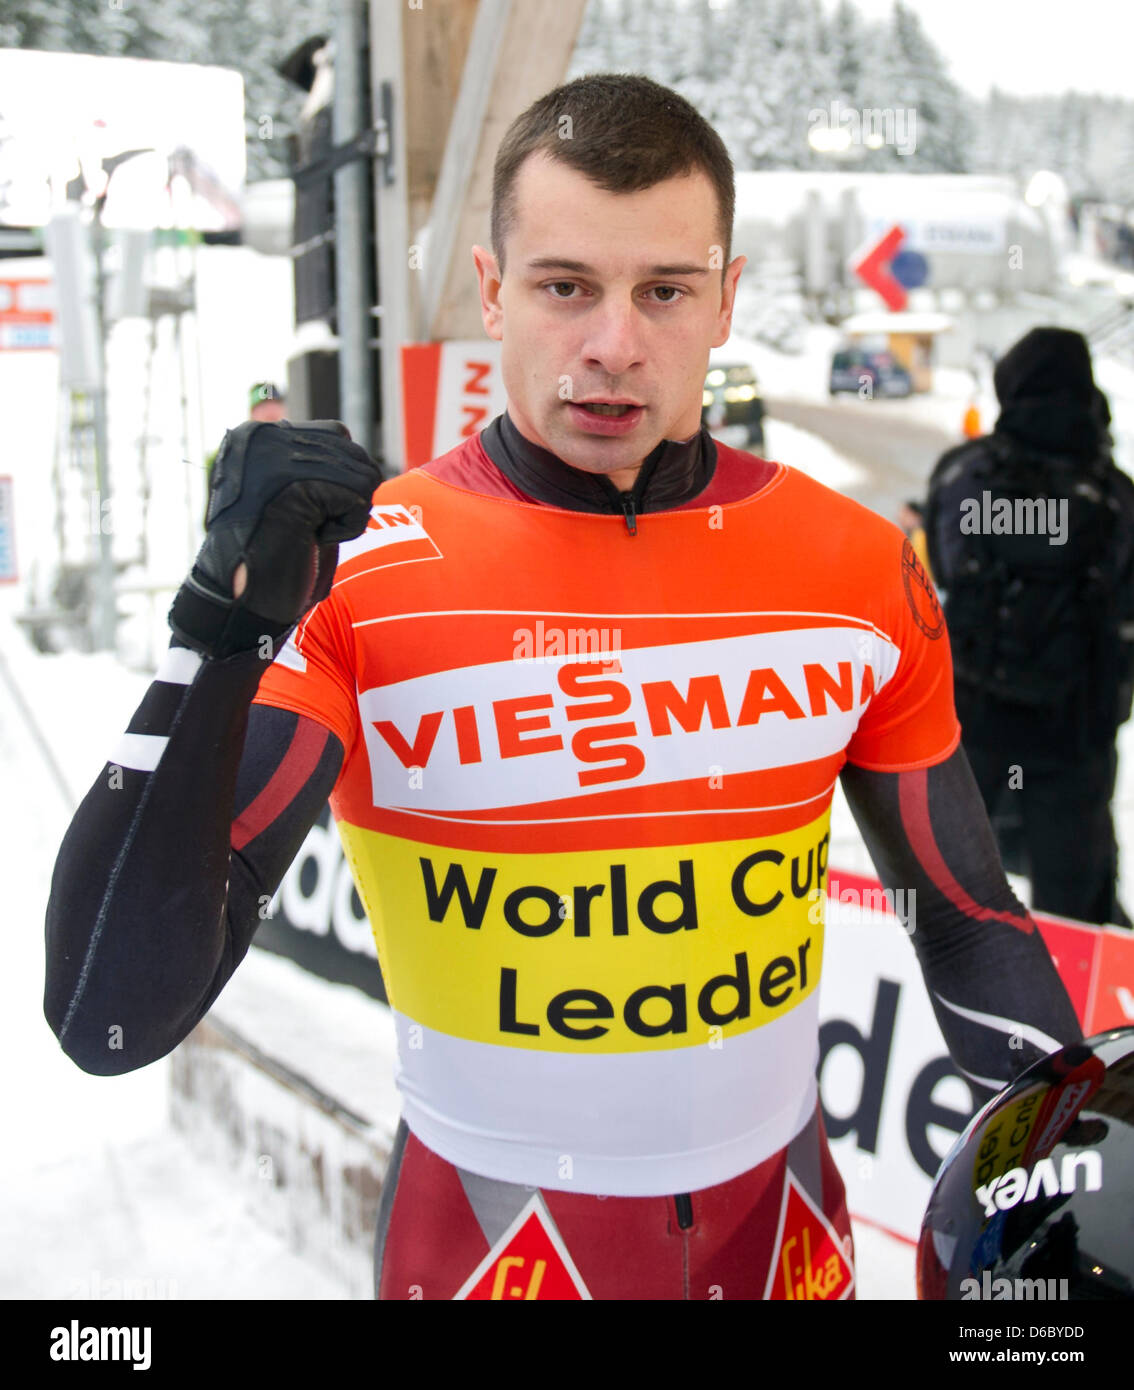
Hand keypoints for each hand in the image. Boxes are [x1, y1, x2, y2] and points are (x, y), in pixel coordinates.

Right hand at [169, 419, 381, 658]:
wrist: (240, 598)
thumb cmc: (269, 556)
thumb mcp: (289, 496)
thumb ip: (313, 465)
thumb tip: (357, 451)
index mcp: (256, 435)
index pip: (336, 434)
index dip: (340, 481)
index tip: (305, 512)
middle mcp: (263, 436)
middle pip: (355, 452)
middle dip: (347, 498)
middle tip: (308, 527)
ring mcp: (278, 456)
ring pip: (363, 474)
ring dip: (347, 514)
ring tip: (308, 532)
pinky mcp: (297, 481)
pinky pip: (359, 498)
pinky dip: (347, 528)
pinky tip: (311, 539)